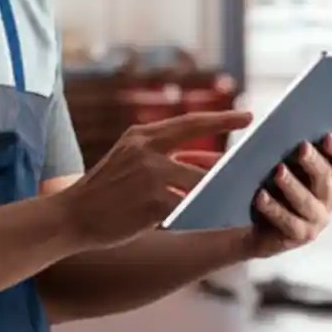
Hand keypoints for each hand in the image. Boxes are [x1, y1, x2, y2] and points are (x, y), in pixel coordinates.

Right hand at [58, 111, 252, 249]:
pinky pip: (189, 206)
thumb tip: (210, 162)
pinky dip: (205, 209)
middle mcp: (146, 149)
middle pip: (202, 145)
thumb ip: (165, 158)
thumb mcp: (130, 162)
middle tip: (260, 146)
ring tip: (243, 188)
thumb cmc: (106, 192)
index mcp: (142, 136)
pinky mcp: (152, 203)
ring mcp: (150, 176)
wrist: (71, 215)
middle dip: (233, 143)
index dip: (222, 119)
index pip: (190, 122)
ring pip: (200, 179)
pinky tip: (219, 214)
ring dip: (221, 185)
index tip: (248, 115)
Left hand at [241, 133, 331, 258]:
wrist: (253, 224)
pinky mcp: (299, 235)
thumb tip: (278, 126)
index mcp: (328, 171)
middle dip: (314, 162)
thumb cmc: (269, 184)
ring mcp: (316, 218)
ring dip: (293, 186)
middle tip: (302, 148)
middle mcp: (327, 195)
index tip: (327, 137)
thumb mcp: (278, 161)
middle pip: (325, 176)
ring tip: (278, 172)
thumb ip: (285, 146)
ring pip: (307, 201)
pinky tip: (261, 197)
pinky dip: (274, 209)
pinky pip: (288, 222)